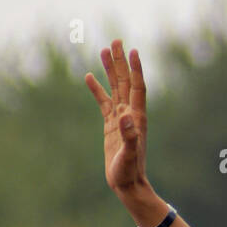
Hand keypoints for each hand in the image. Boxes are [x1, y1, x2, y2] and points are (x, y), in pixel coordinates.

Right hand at [84, 40, 149, 196]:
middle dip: (120, 62)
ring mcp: (120, 119)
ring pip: (115, 89)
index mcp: (137, 118)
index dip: (135, 70)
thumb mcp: (129, 154)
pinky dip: (98, 90)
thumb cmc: (130, 172)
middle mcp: (130, 115)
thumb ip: (129, 135)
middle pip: (125, 83)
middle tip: (116, 41)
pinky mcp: (111, 126)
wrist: (127, 185)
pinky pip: (104, 103)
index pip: (137, 88)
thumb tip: (125, 116)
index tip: (132, 51)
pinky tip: (90, 77)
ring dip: (110, 71)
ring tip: (104, 50)